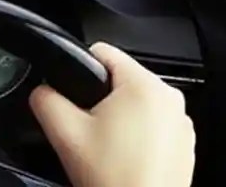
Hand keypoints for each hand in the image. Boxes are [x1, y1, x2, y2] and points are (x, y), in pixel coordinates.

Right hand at [29, 42, 194, 186]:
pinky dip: (139, 137)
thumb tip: (41, 90)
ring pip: (137, 104)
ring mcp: (181, 122)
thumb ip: (46, 100)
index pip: (102, 52)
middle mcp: (170, 98)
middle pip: (120, 80)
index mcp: (144, 85)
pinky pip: (155, 126)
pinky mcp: (185, 143)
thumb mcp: (65, 134)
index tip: (76, 99)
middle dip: (101, 102)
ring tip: (109, 150)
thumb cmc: (115, 180)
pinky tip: (127, 160)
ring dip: (121, 120)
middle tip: (91, 133)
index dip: (80, 71)